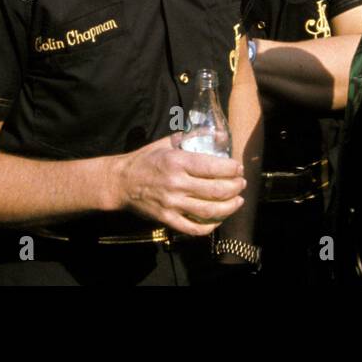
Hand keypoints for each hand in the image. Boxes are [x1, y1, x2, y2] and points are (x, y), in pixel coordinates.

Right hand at [110, 134, 246, 235]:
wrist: (120, 182)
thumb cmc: (145, 159)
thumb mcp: (166, 142)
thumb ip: (191, 137)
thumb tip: (217, 133)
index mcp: (177, 161)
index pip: (213, 166)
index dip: (231, 169)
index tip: (238, 168)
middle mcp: (176, 183)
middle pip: (216, 190)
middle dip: (235, 187)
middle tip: (242, 184)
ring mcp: (171, 204)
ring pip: (209, 210)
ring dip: (229, 207)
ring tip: (238, 201)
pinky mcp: (166, 219)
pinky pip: (193, 228)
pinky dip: (210, 226)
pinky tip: (218, 219)